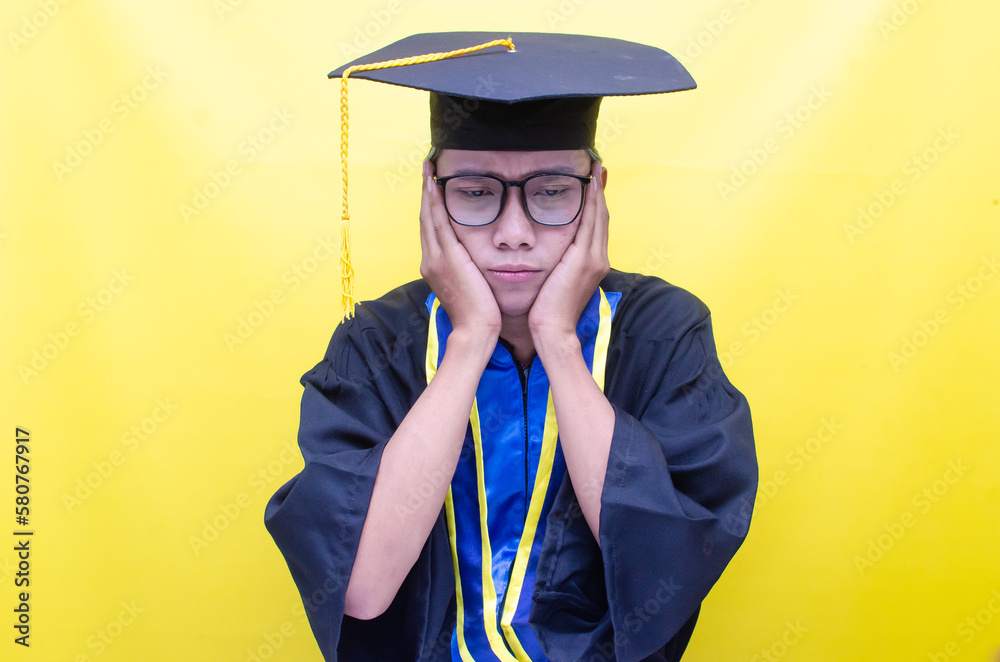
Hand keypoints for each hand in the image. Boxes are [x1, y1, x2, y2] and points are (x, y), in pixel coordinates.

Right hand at [419, 161, 501, 340]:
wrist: (476, 332)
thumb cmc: (480, 314)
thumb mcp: (471, 285)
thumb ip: (468, 268)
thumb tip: (475, 258)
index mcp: (435, 266)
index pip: (431, 228)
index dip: (430, 205)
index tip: (432, 184)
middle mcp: (430, 260)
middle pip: (425, 218)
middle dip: (425, 192)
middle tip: (427, 168)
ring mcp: (435, 259)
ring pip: (428, 217)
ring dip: (428, 191)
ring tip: (429, 169)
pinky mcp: (446, 259)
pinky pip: (438, 223)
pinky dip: (434, 203)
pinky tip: (435, 185)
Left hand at [528, 159, 609, 343]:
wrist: (552, 331)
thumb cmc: (548, 311)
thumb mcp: (556, 282)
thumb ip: (559, 265)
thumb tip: (552, 253)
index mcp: (593, 264)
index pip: (597, 226)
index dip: (597, 203)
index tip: (593, 182)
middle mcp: (599, 258)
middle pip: (602, 216)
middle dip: (600, 191)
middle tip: (598, 166)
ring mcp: (594, 259)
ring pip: (598, 216)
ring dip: (597, 190)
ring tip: (594, 168)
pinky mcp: (584, 260)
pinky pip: (589, 223)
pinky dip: (590, 202)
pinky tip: (587, 185)